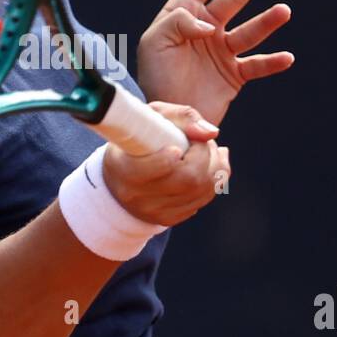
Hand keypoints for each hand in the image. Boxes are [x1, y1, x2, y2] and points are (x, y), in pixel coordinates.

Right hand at [102, 102, 230, 226]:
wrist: (120, 176)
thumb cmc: (138, 138)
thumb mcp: (152, 118)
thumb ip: (182, 117)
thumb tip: (211, 133)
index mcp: (127, 170)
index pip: (150, 171)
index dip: (166, 160)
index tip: (176, 148)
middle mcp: (139, 196)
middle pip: (189, 180)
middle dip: (206, 156)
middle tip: (203, 141)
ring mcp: (155, 211)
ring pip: (202, 191)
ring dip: (216, 167)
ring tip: (208, 150)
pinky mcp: (169, 218)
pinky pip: (203, 200)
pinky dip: (213, 181)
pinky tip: (209, 166)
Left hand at [137, 0, 293, 126]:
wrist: (166, 117)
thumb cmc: (154, 78)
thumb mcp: (154, 43)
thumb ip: (179, 23)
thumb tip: (210, 24)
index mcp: (184, 14)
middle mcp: (207, 28)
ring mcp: (223, 50)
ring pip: (251, 28)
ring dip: (268, 20)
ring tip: (283, 11)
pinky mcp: (234, 75)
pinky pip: (257, 65)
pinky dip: (272, 62)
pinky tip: (285, 57)